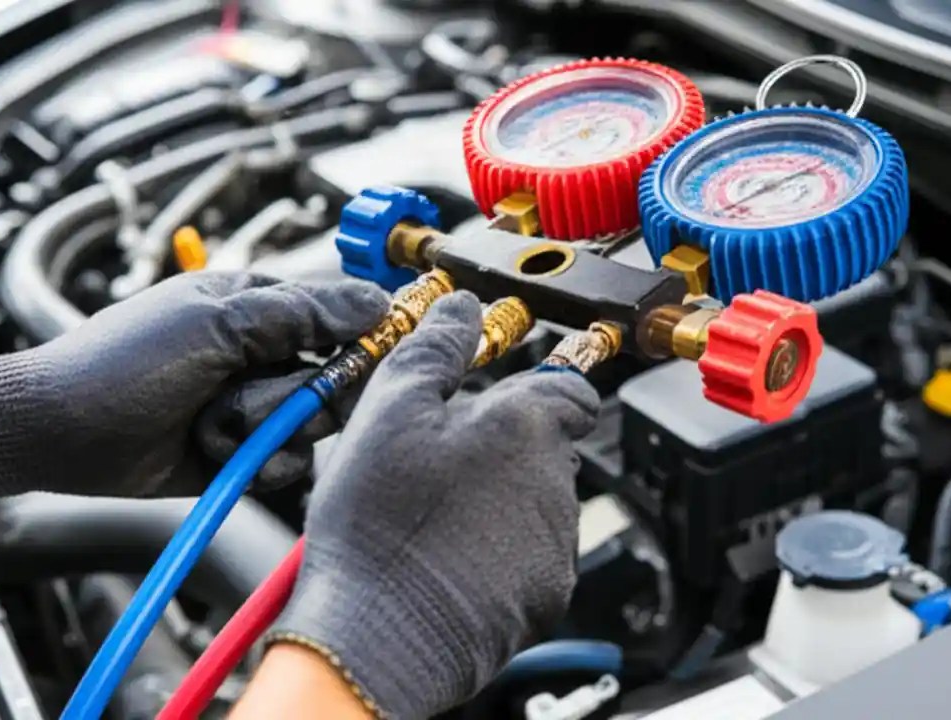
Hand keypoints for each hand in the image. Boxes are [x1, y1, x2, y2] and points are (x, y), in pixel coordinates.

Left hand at [0, 272, 386, 527]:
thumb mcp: (218, 324)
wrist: (58, 433)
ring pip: (312, 424)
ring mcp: (251, 405)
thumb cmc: (123, 364)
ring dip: (270, 428)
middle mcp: (260, 354)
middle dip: (305, 395)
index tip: (374, 354)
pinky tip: (221, 454)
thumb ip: (303, 313)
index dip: (363, 336)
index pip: (338, 315)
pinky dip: (261, 462)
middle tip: (262, 397)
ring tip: (218, 424)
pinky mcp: (242, 452)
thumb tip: (377, 300)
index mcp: (256, 306)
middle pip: (335, 377)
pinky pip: (287, 462)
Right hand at [266, 292, 600, 718]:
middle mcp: (559, 478)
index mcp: (528, 423)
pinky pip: (532, 554)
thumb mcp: (390, 410)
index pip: (571, 385)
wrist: (378, 635)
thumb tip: (462, 306)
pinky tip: (449, 554)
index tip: (505, 392)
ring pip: (538, 498)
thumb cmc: (380, 526)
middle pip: (546, 444)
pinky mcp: (547, 593)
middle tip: (440, 460)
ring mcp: (558, 540)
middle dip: (502, 446)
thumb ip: (435, 347)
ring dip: (501, 497)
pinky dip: (501, 550)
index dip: (536, 384)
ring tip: (435, 514)